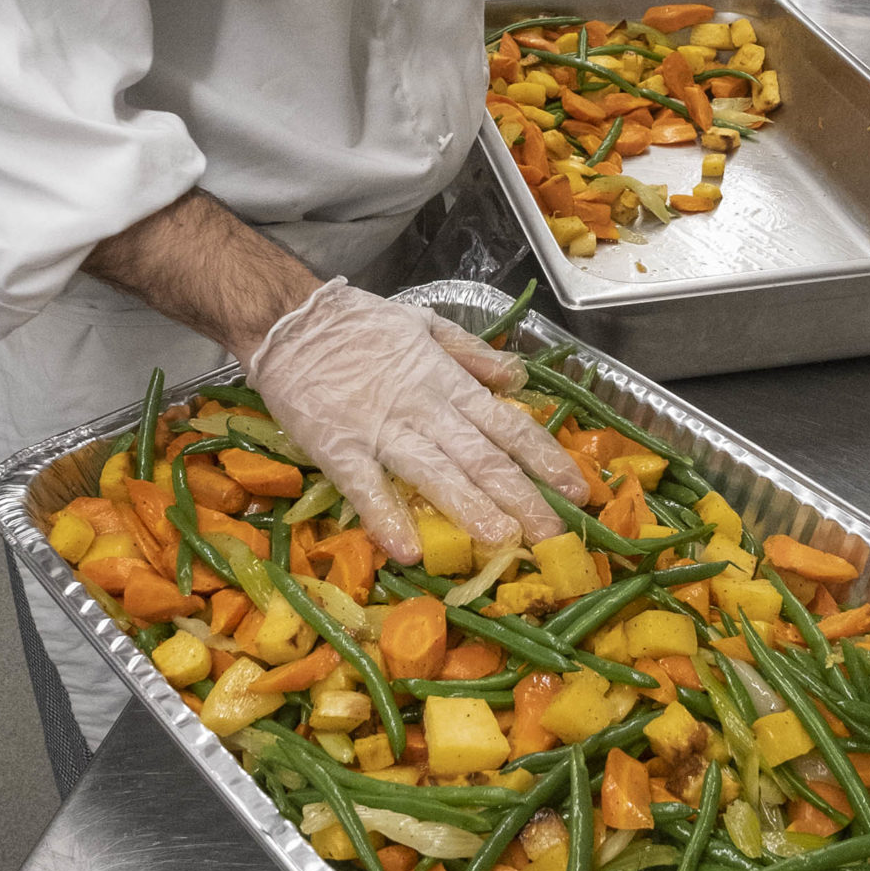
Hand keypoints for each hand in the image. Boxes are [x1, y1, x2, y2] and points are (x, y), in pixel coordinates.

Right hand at [248, 281, 589, 561]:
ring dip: (469, 508)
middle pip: (481, 457)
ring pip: (435, 472)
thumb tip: (517, 376)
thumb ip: (471, 353)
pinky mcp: (338, 447)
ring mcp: (381, 429)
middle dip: (521, 497)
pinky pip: (365, 487)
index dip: (544, 457)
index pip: (507, 424)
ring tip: (501, 541)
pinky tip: (407, 550)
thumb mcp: (426, 324)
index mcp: (447, 382)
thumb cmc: (360, 324)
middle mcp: (424, 408)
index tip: (576, 489)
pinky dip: (386, 517)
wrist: (292, 320)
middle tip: (553, 535)